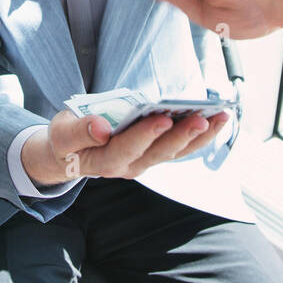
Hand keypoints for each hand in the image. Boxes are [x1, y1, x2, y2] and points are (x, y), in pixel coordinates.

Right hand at [21, 108, 230, 186]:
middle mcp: (128, 167)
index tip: (162, 118)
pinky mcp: (153, 156)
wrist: (69, 156)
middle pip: (158, 153)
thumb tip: (101, 127)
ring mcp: (143, 163)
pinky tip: (215, 120)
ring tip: (220, 115)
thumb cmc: (65, 141)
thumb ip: (79, 132)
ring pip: (175, 153)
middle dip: (181, 135)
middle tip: (201, 117)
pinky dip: (199, 136)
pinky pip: (179, 149)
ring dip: (199, 136)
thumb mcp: (62, 135)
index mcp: (103, 161)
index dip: (145, 135)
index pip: (126, 149)